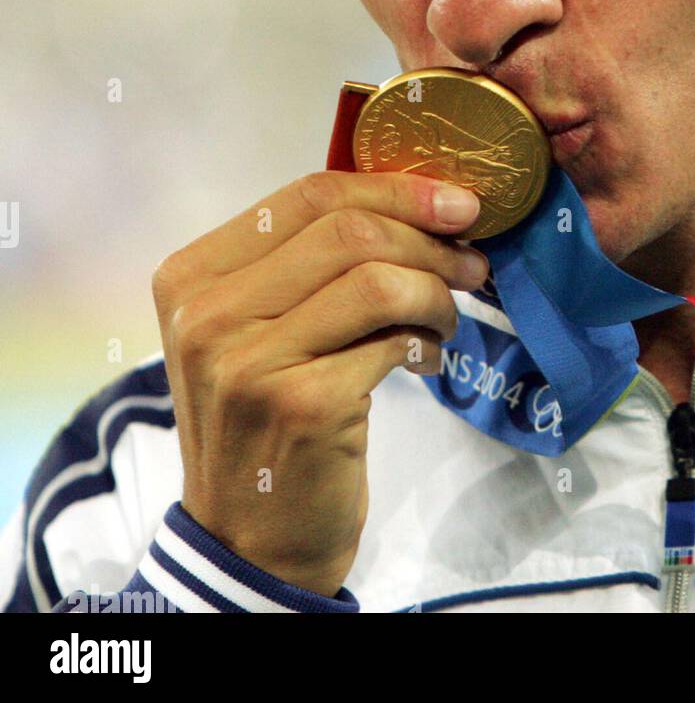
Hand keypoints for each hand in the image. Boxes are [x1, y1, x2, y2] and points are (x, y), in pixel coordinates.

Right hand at [151, 169, 483, 596]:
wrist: (248, 536)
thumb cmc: (265, 415)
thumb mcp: (260, 325)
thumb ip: (313, 259)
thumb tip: (429, 200)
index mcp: (192, 275)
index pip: (309, 194)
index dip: (396, 188)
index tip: (459, 202)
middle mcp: (207, 314)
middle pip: (349, 230)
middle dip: (429, 240)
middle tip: (472, 263)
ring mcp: (249, 362)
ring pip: (378, 281)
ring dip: (436, 294)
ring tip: (448, 320)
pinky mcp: (300, 406)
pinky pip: (393, 342)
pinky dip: (426, 344)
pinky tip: (426, 360)